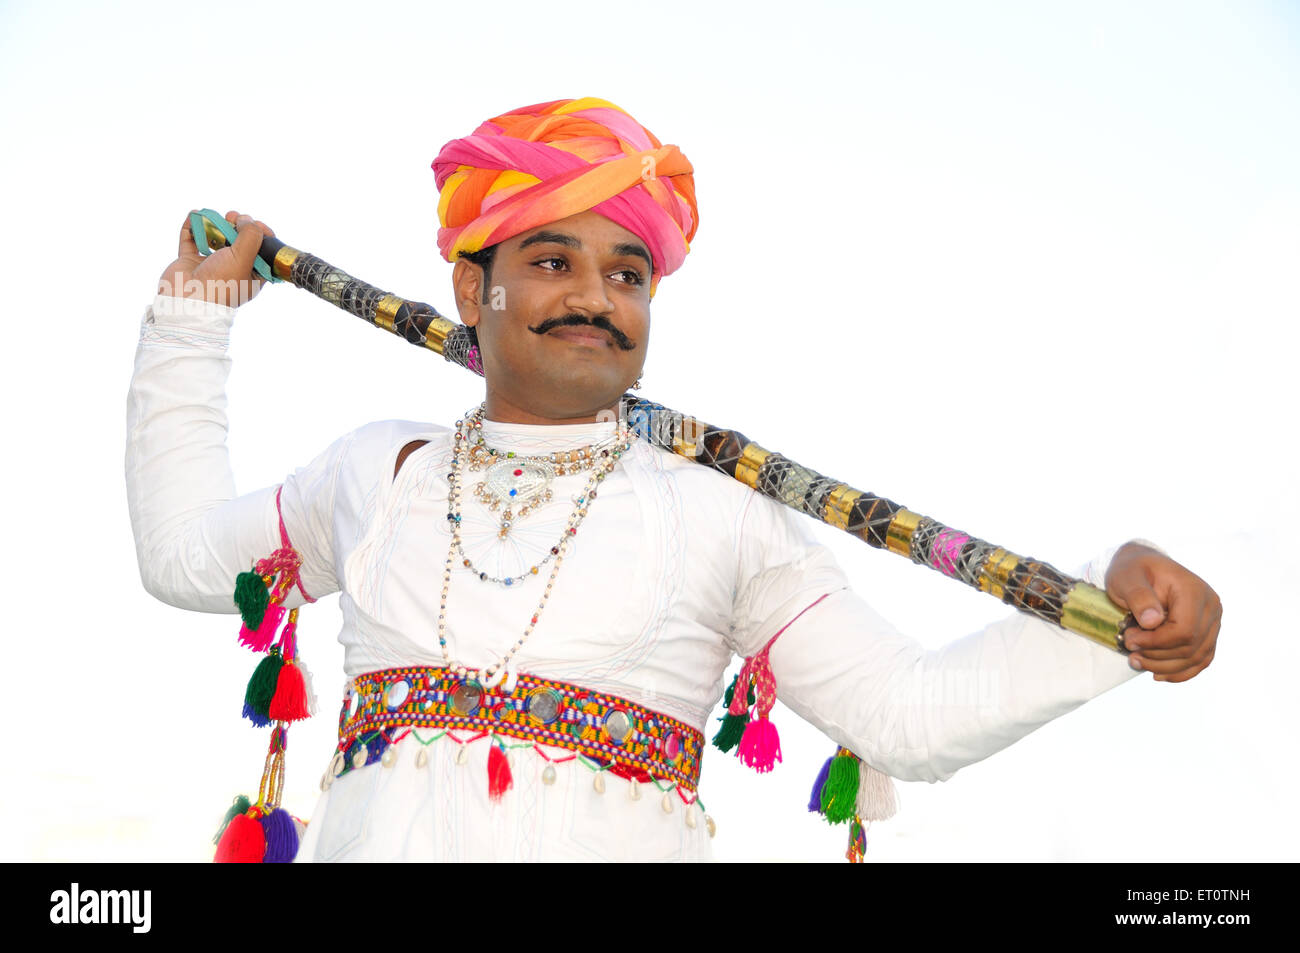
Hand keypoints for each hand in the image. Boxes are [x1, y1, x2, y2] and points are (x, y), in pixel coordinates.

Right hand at [156, 210, 274, 306]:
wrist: (187, 300)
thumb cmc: (221, 284)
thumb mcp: (244, 259)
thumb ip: (250, 236)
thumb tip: (246, 219)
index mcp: (251, 275)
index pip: (261, 252)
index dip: (260, 235)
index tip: (255, 224)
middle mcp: (232, 269)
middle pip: (238, 241)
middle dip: (237, 225)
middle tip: (233, 217)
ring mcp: (210, 265)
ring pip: (216, 238)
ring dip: (216, 223)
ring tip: (216, 216)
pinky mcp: (190, 261)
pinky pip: (191, 238)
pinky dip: (193, 225)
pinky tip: (196, 215)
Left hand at [1105, 542, 1221, 681]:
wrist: (1143, 567)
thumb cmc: (1133, 570)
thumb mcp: (1126, 577)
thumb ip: (1138, 596)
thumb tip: (1152, 621)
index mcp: (1194, 591)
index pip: (1184, 630)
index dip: (1156, 643)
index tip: (1129, 639)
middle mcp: (1211, 607)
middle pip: (1191, 647)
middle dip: (1156, 656)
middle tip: (1129, 649)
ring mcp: (1212, 622)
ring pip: (1196, 657)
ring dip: (1164, 666)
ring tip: (1136, 661)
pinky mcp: (1207, 633)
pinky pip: (1201, 660)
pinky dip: (1181, 671)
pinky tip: (1158, 674)